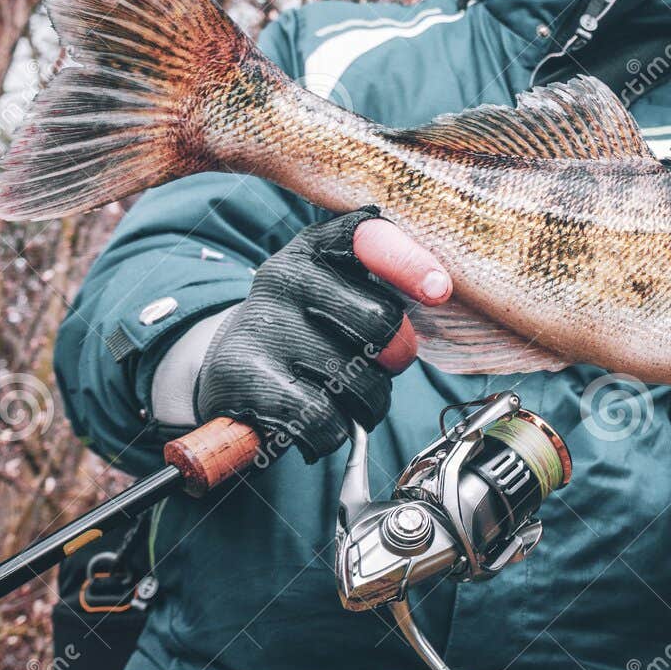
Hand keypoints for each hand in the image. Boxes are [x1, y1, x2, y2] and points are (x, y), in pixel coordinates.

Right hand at [193, 208, 450, 462]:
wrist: (232, 371)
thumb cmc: (313, 331)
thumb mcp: (345, 294)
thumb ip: (390, 290)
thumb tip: (436, 295)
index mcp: (316, 248)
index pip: (368, 236)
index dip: (409, 262)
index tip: (438, 291)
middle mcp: (284, 277)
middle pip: (380, 320)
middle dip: (394, 357)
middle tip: (376, 365)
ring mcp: (261, 326)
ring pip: (358, 380)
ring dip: (366, 404)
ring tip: (341, 396)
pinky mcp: (243, 378)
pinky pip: (322, 419)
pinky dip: (330, 433)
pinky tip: (312, 422)